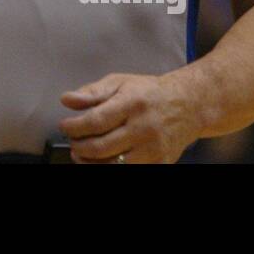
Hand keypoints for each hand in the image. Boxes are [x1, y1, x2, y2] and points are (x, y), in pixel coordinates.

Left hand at [58, 72, 200, 163]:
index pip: (96, 121)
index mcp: (132, 104)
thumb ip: (92, 92)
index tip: (64, 126)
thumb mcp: (120, 82)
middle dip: (79, 147)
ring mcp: (153, 149)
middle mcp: (144, 128)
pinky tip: (101, 161)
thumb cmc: (149, 93)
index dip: (74, 127)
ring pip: (113, 165)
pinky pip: (128, 171)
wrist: (188, 106)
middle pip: (101, 147)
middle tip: (73, 141)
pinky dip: (109, 168)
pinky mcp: (160, 163)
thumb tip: (66, 100)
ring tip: (82, 153)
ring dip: (90, 162)